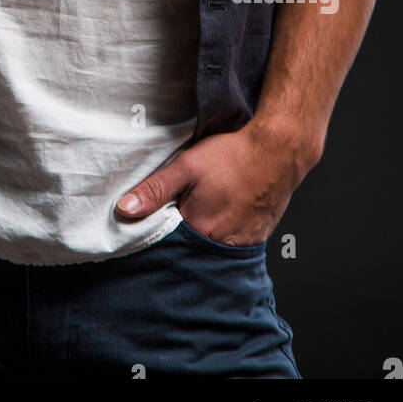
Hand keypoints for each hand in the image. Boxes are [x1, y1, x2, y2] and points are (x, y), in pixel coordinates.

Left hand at [113, 120, 315, 245]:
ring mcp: (243, 244)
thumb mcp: (186, 167)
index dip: (157, 233)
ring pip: (211, 249)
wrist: (278, 151)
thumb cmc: (232, 156)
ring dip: (202, 238)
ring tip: (204, 212)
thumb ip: (154, 190)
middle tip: (182, 211)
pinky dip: (223, 235)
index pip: (167, 245)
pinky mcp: (257, 239)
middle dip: (180, 238)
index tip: (151, 223)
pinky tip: (222, 216)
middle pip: (190, 250)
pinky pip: (232, 245)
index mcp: (200, 230)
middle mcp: (222, 245)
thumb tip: (123, 209)